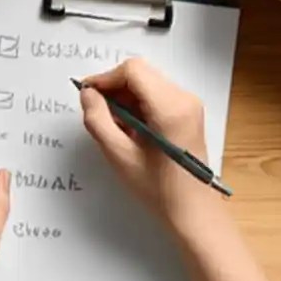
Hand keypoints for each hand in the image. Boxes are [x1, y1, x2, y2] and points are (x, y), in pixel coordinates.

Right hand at [78, 59, 222, 235]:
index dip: (105, 78)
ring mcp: (189, 104)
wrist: (192, 209)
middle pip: (140, 74)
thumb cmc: (159, 189)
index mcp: (170, 108)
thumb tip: (88, 94)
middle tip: (98, 112)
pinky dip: (138, 104)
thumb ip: (98, 120)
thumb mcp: (119, 155)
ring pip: (147, 82)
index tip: (87, 93)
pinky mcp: (188, 112)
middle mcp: (184, 99)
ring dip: (125, 97)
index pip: (133, 71)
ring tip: (115, 126)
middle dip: (114, 88)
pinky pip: (157, 94)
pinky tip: (130, 129)